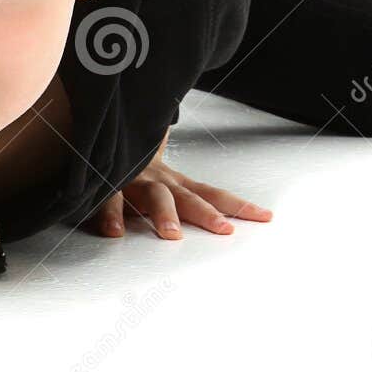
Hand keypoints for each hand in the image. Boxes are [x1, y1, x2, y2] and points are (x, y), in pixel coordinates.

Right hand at [87, 128, 272, 238]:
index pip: (212, 194)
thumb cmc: (134, 170)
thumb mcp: (161, 180)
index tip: (265, 217)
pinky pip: (108, 200)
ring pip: (152, 196)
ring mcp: (134, 182)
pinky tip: (113, 232)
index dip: (238, 205)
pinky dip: (109, 215)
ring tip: (172, 234)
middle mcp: (159, 180)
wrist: (106, 137)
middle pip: (187, 197)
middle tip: (224, 229)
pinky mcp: (108, 184)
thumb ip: (184, 195)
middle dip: (206, 214)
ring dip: (163, 214)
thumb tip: (217, 206)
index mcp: (175, 182)